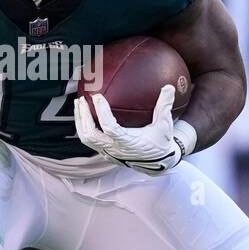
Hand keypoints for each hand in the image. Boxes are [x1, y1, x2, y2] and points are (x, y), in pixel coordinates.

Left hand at [73, 84, 188, 174]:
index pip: (110, 128)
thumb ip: (165, 105)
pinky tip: (84, 115)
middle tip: (82, 99)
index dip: (102, 112)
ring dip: (80, 121)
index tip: (97, 97)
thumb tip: (169, 86)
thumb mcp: (165, 124)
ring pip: (86, 139)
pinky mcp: (106, 153)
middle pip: (90, 134)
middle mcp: (115, 149)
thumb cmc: (161, 142)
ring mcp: (108, 153)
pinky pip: (89, 141)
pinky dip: (84, 127)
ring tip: (79, 105)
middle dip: (83, 116)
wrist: (159, 163)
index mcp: (129, 142)